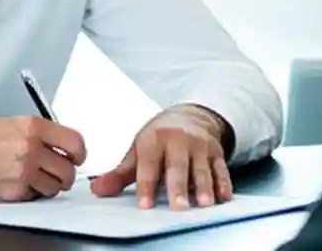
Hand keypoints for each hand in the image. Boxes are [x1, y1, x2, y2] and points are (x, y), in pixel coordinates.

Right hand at [0, 116, 86, 201]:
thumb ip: (37, 133)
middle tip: (57, 175)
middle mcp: (30, 146)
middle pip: (68, 168)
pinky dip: (32, 195)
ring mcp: (23, 170)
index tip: (76, 158)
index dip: (79, 153)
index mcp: (31, 126)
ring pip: (56, 186)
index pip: (74, 141)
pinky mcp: (13, 191)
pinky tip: (19, 187)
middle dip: (66, 174)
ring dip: (49, 187)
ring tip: (35, 182)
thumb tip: (59, 145)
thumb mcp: (8, 125)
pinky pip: (36, 197)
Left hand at [89, 104, 233, 209]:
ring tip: (204, 203)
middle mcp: (178, 140)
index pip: (149, 164)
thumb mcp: (138, 150)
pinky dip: (224, 183)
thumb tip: (97, 189)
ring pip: (202, 168)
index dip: (146, 185)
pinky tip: (224, 197)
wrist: (189, 115)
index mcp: (155, 139)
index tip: (145, 205)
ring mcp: (200, 146)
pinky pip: (221, 168)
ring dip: (204, 186)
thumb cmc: (159, 137)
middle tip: (178, 206)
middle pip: (178, 166)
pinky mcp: (216, 152)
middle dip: (179, 186)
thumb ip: (120, 173)